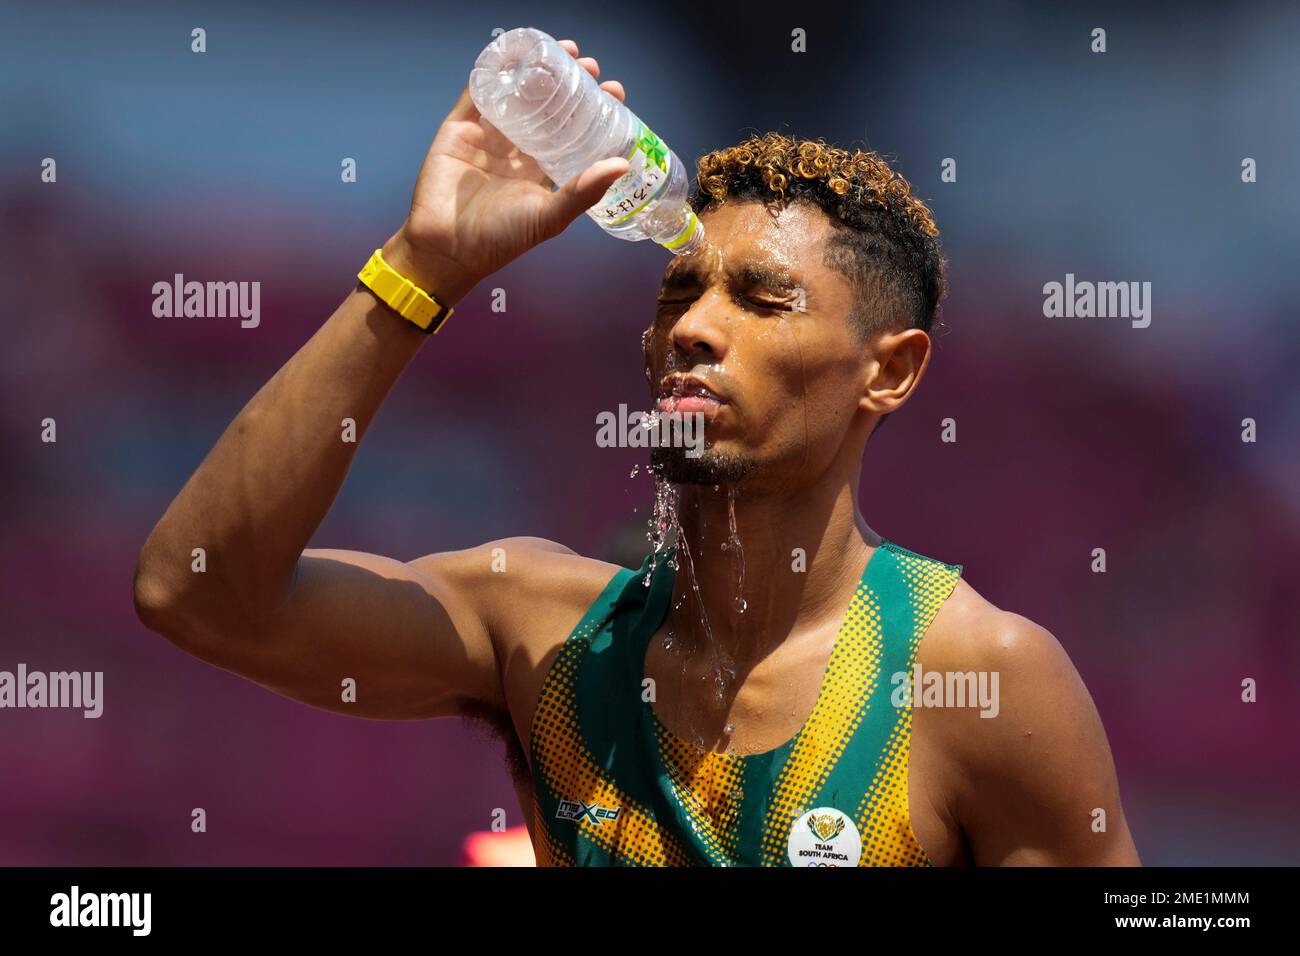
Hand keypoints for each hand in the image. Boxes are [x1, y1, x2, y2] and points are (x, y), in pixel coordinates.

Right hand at [384, 38, 630, 304]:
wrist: (448, 249)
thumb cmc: (502, 238)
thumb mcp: (550, 216)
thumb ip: (583, 190)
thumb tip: (622, 164)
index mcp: (541, 169)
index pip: (572, 131)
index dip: (592, 109)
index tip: (613, 91)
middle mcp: (517, 149)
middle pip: (547, 106)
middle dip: (569, 82)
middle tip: (589, 67)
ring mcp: (487, 136)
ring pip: (516, 94)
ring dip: (536, 71)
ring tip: (563, 53)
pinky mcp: (459, 129)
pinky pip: (477, 93)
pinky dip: (493, 72)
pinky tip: (514, 54)